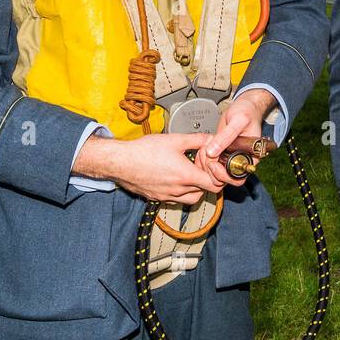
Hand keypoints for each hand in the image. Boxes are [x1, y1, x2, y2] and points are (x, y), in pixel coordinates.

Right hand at [77, 133, 223, 203]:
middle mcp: (178, 190)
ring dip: (195, 188)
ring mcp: (167, 196)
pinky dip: (181, 192)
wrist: (119, 162)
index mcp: (185, 176)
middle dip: (208, 181)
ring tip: (190, 173)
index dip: (219, 177)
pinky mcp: (157, 198)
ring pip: (191, 198)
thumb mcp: (175, 140)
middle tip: (203, 168)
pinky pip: (176, 199)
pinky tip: (175, 178)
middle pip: (205, 192)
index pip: (214, 185)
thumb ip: (197, 139)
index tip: (216, 168)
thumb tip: (212, 139)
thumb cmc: (144, 151)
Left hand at [195, 88, 273, 185]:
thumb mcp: (238, 121)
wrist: (243, 106)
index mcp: (251, 156)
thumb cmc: (247, 111)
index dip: (224, 173)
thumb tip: (213, 151)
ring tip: (204, 149)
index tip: (214, 163)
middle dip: (212, 170)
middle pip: (226, 178)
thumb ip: (226, 136)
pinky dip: (204, 159)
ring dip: (206, 164)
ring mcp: (231, 157)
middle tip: (207, 156)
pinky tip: (202, 149)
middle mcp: (241, 159)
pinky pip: (212, 163)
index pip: (238, 176)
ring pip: (216, 172)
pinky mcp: (222, 153)